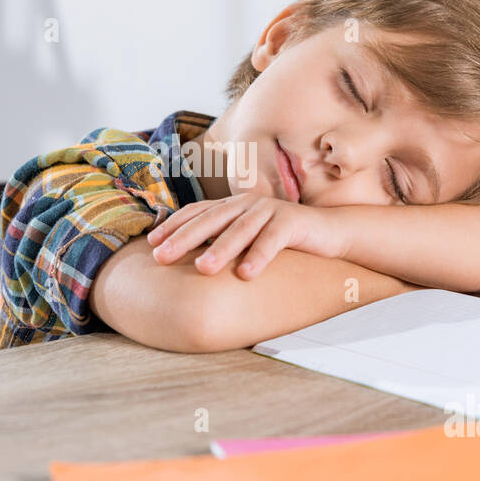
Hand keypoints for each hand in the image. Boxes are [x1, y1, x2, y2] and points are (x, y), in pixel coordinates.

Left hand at [144, 194, 346, 277]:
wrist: (329, 232)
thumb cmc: (283, 240)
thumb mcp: (249, 239)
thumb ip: (224, 242)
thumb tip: (190, 261)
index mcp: (233, 206)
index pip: (196, 213)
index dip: (173, 226)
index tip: (150, 244)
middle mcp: (248, 204)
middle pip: (211, 220)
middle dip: (183, 239)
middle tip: (160, 258)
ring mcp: (270, 211)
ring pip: (240, 230)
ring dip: (220, 250)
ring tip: (202, 270)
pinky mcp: (292, 222)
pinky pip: (273, 240)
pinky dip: (259, 256)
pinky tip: (246, 275)